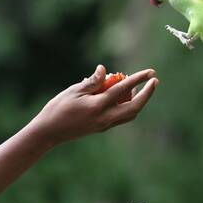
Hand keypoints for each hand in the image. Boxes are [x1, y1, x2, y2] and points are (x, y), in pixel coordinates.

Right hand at [37, 66, 157, 145]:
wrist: (49, 132)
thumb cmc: (57, 108)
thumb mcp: (73, 91)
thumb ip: (92, 81)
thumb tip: (104, 69)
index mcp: (97, 106)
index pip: (123, 89)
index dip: (138, 79)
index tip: (150, 72)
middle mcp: (104, 118)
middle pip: (134, 107)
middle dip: (147, 94)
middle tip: (154, 81)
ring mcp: (104, 125)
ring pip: (130, 115)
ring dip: (139, 102)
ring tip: (140, 88)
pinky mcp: (101, 128)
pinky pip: (121, 118)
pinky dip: (128, 107)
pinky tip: (125, 98)